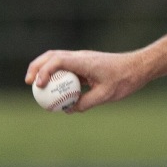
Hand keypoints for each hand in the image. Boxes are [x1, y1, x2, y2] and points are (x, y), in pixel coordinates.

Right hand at [24, 40, 166, 112]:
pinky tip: (54, 90)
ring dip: (44, 70)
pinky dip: (56, 76)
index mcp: (84, 61)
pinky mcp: (84, 64)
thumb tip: (68, 110)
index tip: (38, 85)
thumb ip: (85, 103)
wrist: (138, 67)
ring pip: (56, 60)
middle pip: (51, 56)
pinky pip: (65, 68)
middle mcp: (80, 56)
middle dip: (36, 67)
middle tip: (28, 83)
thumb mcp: (105, 96)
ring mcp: (81, 59)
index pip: (58, 61)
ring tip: (35, 85)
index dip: (44, 71)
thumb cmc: (124, 80)